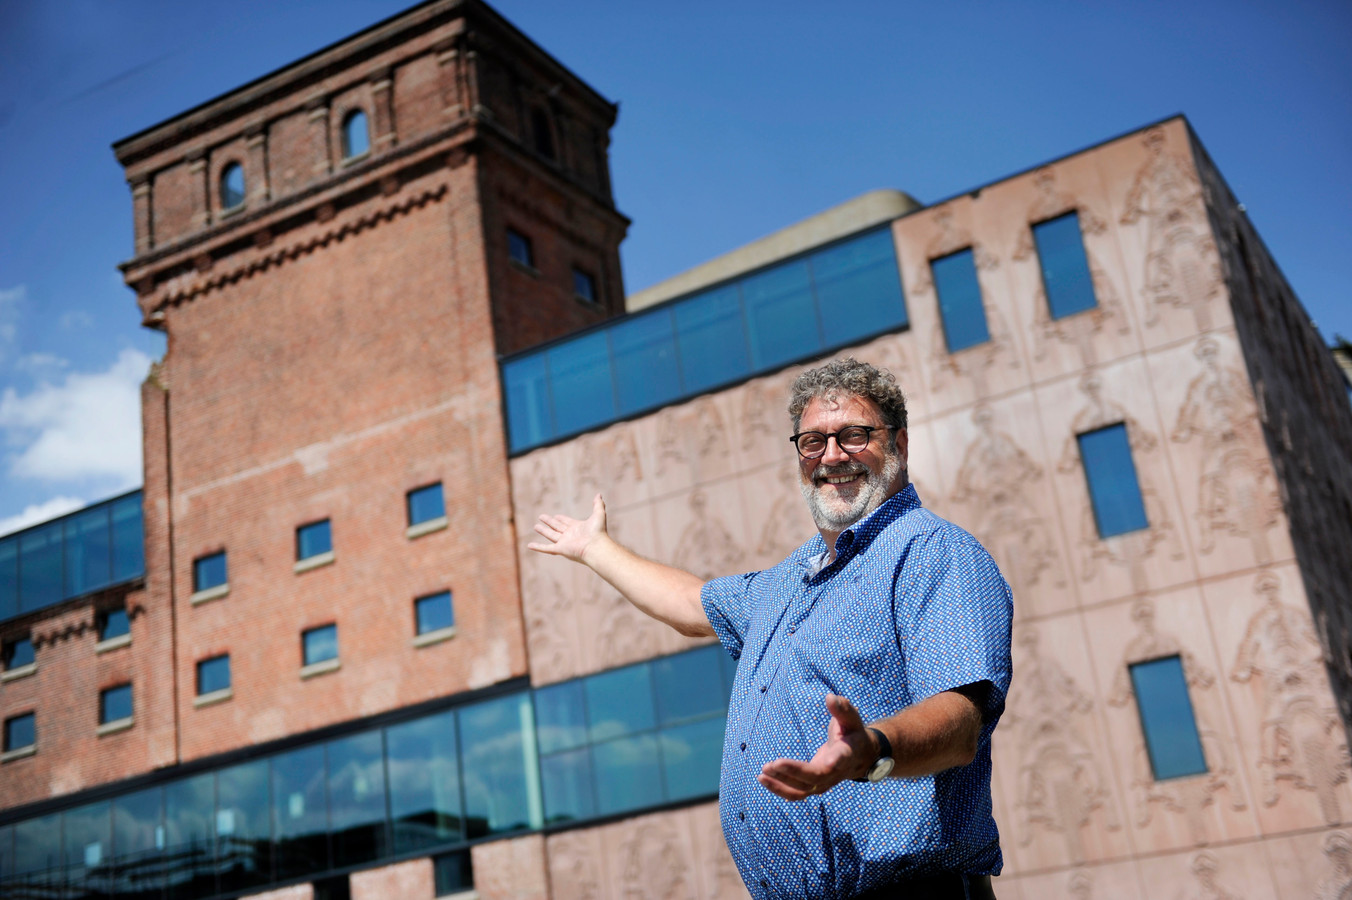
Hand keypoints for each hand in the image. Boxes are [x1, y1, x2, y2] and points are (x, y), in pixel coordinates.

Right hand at [529, 493, 608, 563]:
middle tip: (541, 517)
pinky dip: (538, 547)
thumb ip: (598, 504)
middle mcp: (570, 535)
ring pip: (551, 535)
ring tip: (535, 526)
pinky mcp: (560, 549)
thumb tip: (599, 494)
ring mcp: (564, 542)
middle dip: (549, 522)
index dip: (561, 519)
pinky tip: (530, 545)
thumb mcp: (599, 514)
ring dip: (543, 531)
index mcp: (578, 528)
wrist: (596, 546)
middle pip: (557, 527)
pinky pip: (546, 548)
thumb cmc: (598, 531)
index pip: (567, 522)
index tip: (556, 516)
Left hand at [757, 694, 876, 800]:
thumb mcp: (851, 718)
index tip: (827, 761)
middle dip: (793, 773)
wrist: (859, 756)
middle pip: (814, 779)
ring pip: (802, 791)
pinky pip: (796, 794)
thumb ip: (842, 708)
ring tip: (762, 774)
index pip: (839, 761)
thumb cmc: (853, 732)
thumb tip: (830, 697)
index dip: (833, 762)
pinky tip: (764, 779)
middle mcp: (835, 773)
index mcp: (846, 754)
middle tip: (771, 764)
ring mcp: (824, 783)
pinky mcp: (813, 786)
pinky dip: (780, 789)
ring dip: (781, 785)